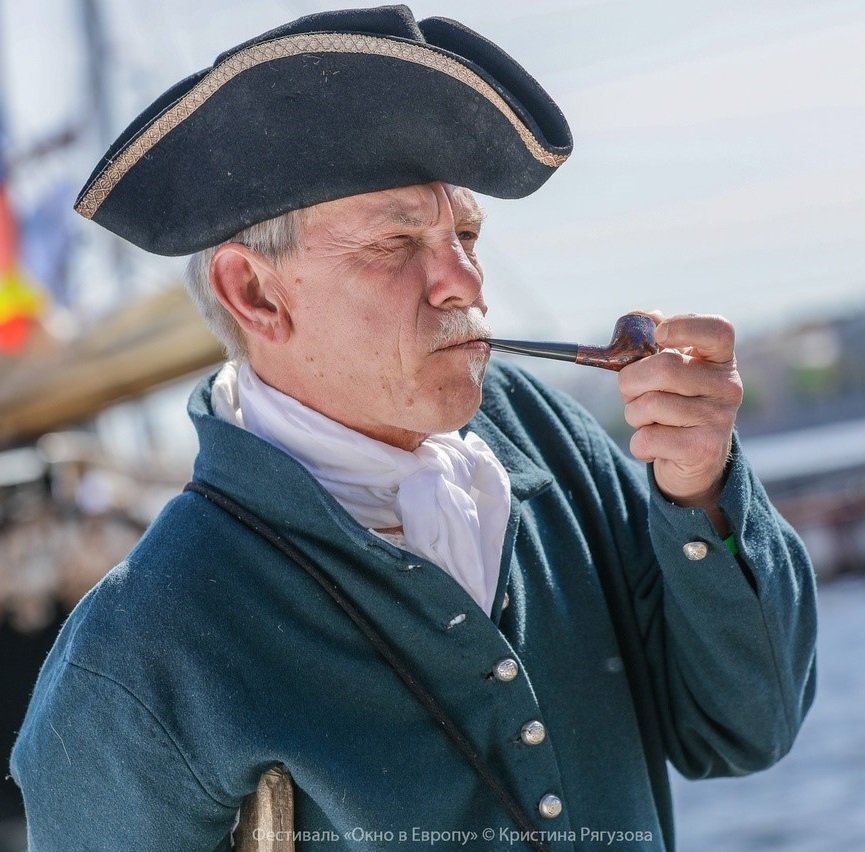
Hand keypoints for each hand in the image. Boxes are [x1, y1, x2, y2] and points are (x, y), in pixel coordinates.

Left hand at [618, 312, 742, 531]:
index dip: (685, 326)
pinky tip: (654, 447)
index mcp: (720, 360)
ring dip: (633, 415)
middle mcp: (727, 386)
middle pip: (664, 368)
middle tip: (631, 393)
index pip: (718, 330)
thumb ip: (653, 344)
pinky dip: (639, 444)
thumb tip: (642, 315)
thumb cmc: (675, 406)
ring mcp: (719, 419)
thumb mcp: (669, 372)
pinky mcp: (704, 450)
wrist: (696, 462)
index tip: (659, 335)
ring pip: (650, 405)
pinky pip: (648, 439)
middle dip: (631, 382)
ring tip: (647, 421)